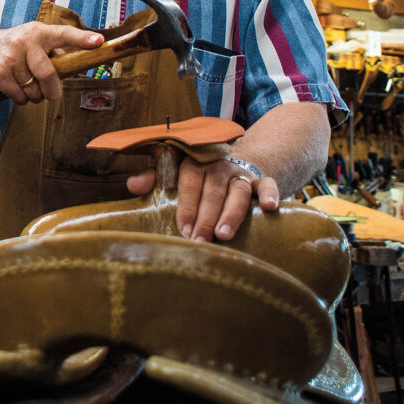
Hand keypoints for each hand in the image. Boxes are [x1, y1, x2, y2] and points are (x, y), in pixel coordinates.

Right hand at [0, 22, 103, 104]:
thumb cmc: (12, 48)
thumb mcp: (31, 41)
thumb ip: (52, 52)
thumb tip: (76, 65)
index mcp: (38, 32)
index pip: (63, 34)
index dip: (81, 39)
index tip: (98, 42)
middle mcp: (24, 41)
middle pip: (48, 74)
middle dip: (52, 90)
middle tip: (51, 93)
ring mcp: (10, 57)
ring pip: (33, 90)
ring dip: (33, 95)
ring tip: (24, 84)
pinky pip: (20, 97)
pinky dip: (20, 98)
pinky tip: (12, 88)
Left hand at [126, 155, 279, 241]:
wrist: (232, 162)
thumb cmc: (196, 176)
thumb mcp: (174, 172)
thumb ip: (154, 178)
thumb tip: (132, 185)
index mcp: (194, 163)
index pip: (189, 182)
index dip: (186, 205)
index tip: (182, 228)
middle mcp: (218, 166)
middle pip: (212, 191)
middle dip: (205, 218)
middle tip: (199, 240)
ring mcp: (240, 173)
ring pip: (237, 191)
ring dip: (231, 213)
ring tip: (224, 234)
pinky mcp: (260, 180)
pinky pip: (268, 184)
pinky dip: (270, 194)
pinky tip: (270, 207)